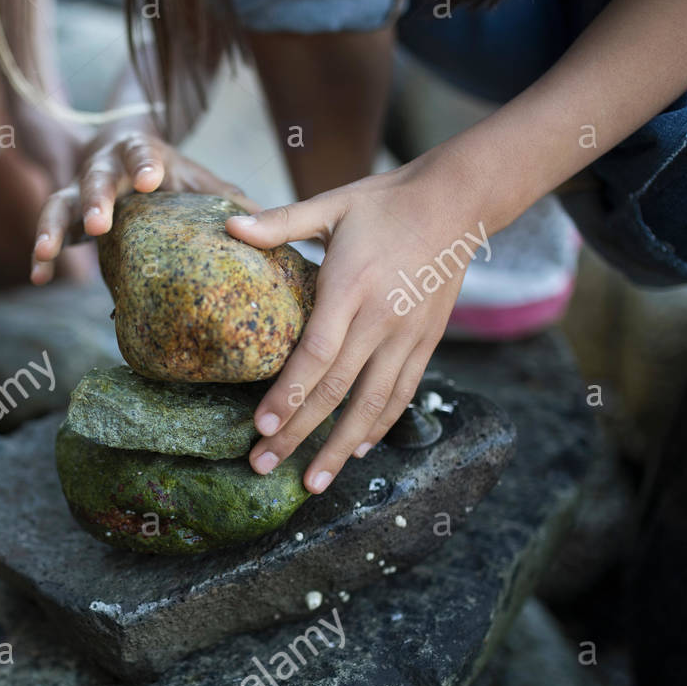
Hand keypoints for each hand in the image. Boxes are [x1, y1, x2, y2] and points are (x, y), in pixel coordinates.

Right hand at [30, 129, 258, 283]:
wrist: (129, 156)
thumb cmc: (172, 177)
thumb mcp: (200, 183)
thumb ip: (230, 202)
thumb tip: (278, 231)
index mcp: (143, 154)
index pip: (141, 153)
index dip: (141, 164)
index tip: (148, 179)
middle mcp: (105, 166)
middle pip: (95, 177)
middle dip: (95, 199)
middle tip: (99, 224)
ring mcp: (79, 188)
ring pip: (59, 200)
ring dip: (53, 227)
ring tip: (46, 253)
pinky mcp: (66, 212)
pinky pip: (50, 229)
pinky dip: (43, 252)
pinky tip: (39, 276)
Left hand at [227, 158, 484, 492]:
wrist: (457, 202)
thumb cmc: (385, 203)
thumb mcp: (332, 204)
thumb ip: (281, 222)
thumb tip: (229, 227)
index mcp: (352, 286)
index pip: (316, 353)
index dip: (289, 394)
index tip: (260, 426)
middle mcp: (383, 319)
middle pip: (338, 390)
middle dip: (299, 434)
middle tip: (263, 466)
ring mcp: (409, 336)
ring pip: (372, 404)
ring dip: (340, 448)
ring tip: (312, 483)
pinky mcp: (427, 343)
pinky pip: (400, 394)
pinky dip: (378, 427)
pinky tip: (355, 452)